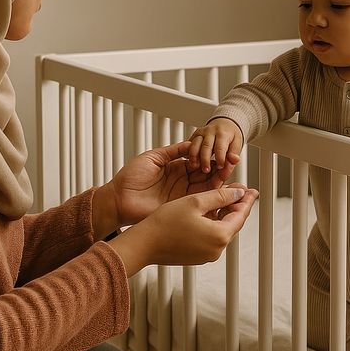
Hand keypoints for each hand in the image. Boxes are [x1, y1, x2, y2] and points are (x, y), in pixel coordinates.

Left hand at [94, 141, 236, 235]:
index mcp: (176, 167)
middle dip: (219, 170)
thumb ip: (173, 151)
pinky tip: (220, 192)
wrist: (118, 199)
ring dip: (218, 183)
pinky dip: (210, 198)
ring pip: (206, 188)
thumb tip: (191, 143)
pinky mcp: (179, 208)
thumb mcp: (153, 158)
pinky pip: (198, 202)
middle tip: (230, 165)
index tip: (223, 155)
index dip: (211, 159)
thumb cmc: (130, 177)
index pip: (199, 161)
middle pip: (206, 175)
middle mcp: (182, 182)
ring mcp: (181, 196)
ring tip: (229, 176)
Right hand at [109, 185, 257, 275]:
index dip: (247, 200)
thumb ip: (220, 196)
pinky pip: (211, 237)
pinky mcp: (197, 256)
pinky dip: (213, 223)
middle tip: (242, 191)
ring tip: (225, 198)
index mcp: (219, 236)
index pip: (240, 215)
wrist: (144, 244)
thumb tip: (239, 193)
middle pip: (233, 223)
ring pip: (222, 230)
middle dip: (236, 206)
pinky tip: (209, 212)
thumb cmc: (166, 222)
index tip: (253, 190)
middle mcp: (216, 250)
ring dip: (224, 214)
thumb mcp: (195, 202)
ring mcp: (207, 255)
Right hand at [188, 118, 242, 172]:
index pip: (220, 146)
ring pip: (195, 144)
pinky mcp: (194, 136)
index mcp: (223, 133)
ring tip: (195, 166)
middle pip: (206, 145)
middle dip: (205, 159)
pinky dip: (187, 153)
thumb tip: (235, 160)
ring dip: (193, 156)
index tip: (220, 167)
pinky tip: (189, 161)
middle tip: (206, 170)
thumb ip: (234, 153)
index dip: (220, 157)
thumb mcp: (237, 144)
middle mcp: (210, 131)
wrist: (224, 125)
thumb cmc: (230, 137)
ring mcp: (201, 133)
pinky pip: (188, 144)